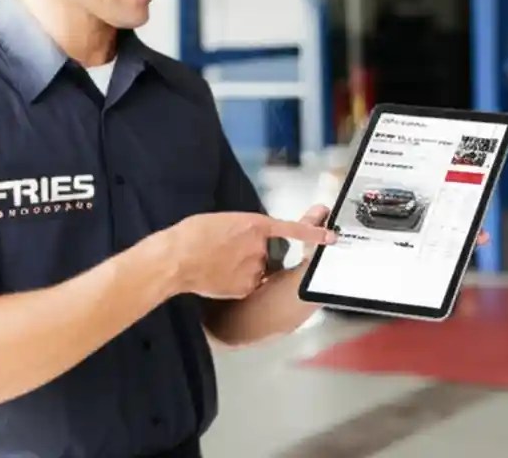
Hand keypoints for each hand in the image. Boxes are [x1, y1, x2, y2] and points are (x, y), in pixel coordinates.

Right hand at [170, 211, 335, 298]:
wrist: (177, 258)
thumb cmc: (193, 236)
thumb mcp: (223, 221)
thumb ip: (244, 229)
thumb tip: (250, 237)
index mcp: (254, 225)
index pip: (291, 229)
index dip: (313, 233)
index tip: (330, 236)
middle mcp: (259, 247)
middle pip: (266, 252)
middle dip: (251, 253)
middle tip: (225, 252)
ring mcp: (254, 268)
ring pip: (257, 269)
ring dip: (242, 268)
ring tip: (216, 263)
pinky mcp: (246, 286)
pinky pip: (248, 284)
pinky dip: (236, 282)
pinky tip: (217, 276)